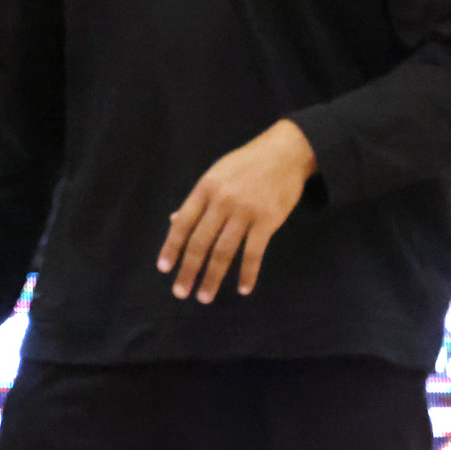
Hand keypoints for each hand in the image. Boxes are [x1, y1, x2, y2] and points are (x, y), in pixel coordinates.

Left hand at [158, 119, 316, 302]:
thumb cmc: (246, 164)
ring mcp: (245, 211)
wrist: (286, 152)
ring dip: (213, 277)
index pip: (183, 223)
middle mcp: (222, 201)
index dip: (171, 247)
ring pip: (224, 251)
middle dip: (189, 270)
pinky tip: (243, 288)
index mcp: (205, 189)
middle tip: (181, 293)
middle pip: (200, 242)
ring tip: (204, 297)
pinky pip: (254, 252)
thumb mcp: (216, 175)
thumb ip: (197, 201)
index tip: (164, 269)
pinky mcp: (268, 219)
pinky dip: (248, 273)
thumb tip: (173, 222)